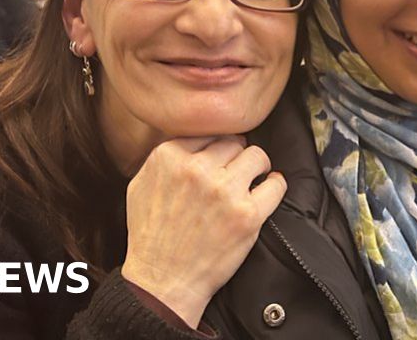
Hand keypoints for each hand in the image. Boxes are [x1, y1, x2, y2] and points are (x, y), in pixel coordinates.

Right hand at [120, 136, 285, 327]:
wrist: (162, 281)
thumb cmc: (150, 236)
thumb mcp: (140, 185)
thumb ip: (164, 157)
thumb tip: (193, 140)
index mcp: (169, 157)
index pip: (208, 133)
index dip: (214, 148)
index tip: (218, 161)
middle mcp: (197, 169)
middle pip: (234, 142)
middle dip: (235, 157)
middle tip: (234, 174)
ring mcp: (224, 191)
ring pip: (257, 156)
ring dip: (257, 168)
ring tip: (252, 180)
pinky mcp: (247, 215)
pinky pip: (276, 185)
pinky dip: (275, 186)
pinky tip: (267, 191)